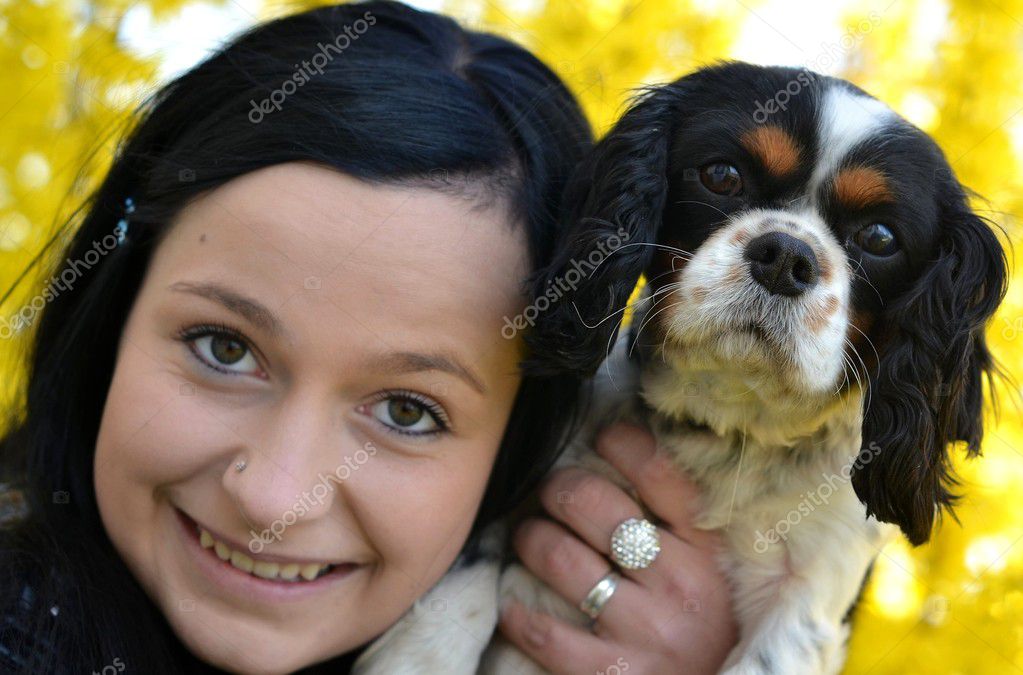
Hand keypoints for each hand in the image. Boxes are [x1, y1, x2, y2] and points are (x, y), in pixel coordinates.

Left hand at [497, 422, 737, 673]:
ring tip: (531, 537)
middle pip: (592, 505)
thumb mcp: (721, 567)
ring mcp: (646, 631)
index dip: (618, 441)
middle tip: (555, 493)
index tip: (603, 438)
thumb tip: (634, 449)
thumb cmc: (717, 625)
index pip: (656, 470)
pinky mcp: (615, 674)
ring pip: (560, 558)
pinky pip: (546, 634)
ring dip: (533, 539)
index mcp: (710, 549)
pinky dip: (519, 615)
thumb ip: (686, 518)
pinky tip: (515, 605)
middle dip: (560, 488)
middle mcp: (680, 584)